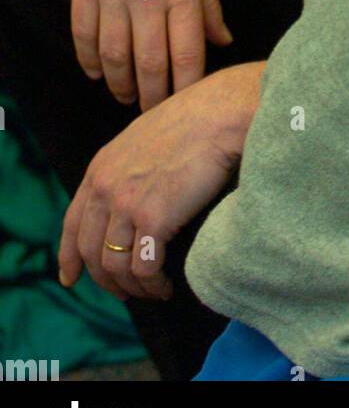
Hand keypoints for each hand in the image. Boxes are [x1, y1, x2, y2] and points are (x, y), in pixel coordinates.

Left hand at [58, 60, 263, 300]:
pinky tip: (167, 285)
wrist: (219, 114)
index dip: (69, 256)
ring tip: (154, 291)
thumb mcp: (144, 138)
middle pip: (91, 252)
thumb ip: (128, 168)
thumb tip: (133, 196)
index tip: (71, 278)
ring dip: (134, 287)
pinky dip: (154, 284)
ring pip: (116, 266)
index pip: (72, 224)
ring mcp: (127, 204)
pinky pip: (144, 268)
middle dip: (107, 281)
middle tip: (127, 293)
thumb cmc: (195, 121)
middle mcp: (105, 188)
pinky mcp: (154, 219)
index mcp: (100, 168)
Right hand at [62, 0, 232, 109]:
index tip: (186, 105)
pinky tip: (95, 71)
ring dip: (119, 84)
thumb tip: (221, 39)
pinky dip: (88, 59)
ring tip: (126, 97)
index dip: (186, 88)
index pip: (188, 55)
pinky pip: (83, 33)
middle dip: (152, 97)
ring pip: (113, 56)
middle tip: (153, 114)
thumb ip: (210, 0)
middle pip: (148, 65)